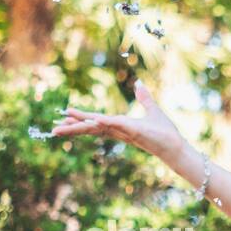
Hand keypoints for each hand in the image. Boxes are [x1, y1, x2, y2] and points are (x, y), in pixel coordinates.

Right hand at [52, 80, 188, 162]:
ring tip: (59, 128)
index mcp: (120, 126)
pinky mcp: (133, 131)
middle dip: (72, 128)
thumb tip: (139, 84)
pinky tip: (90, 120)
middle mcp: (119, 131)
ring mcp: (124, 131)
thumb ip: (144, 98)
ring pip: (97, 128)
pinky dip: (102, 123)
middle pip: (91, 128)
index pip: (96, 123)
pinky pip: (113, 125)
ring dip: (79, 127)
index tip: (65, 117)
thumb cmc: (165, 133)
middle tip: (53, 130)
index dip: (81, 120)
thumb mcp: (152, 110)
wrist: (177, 146)